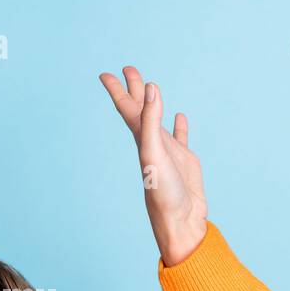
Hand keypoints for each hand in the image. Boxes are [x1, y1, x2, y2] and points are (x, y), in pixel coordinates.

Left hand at [98, 66, 208, 264]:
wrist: (181, 222)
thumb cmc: (164, 193)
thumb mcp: (154, 152)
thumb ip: (151, 120)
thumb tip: (150, 87)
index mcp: (142, 140)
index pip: (126, 109)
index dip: (116, 90)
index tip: (104, 74)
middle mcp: (152, 144)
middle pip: (140, 110)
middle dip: (133, 89)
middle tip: (128, 68)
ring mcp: (168, 152)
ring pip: (158, 122)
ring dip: (154, 105)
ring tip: (152, 89)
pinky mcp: (185, 161)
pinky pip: (180, 138)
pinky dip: (180, 126)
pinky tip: (180, 117)